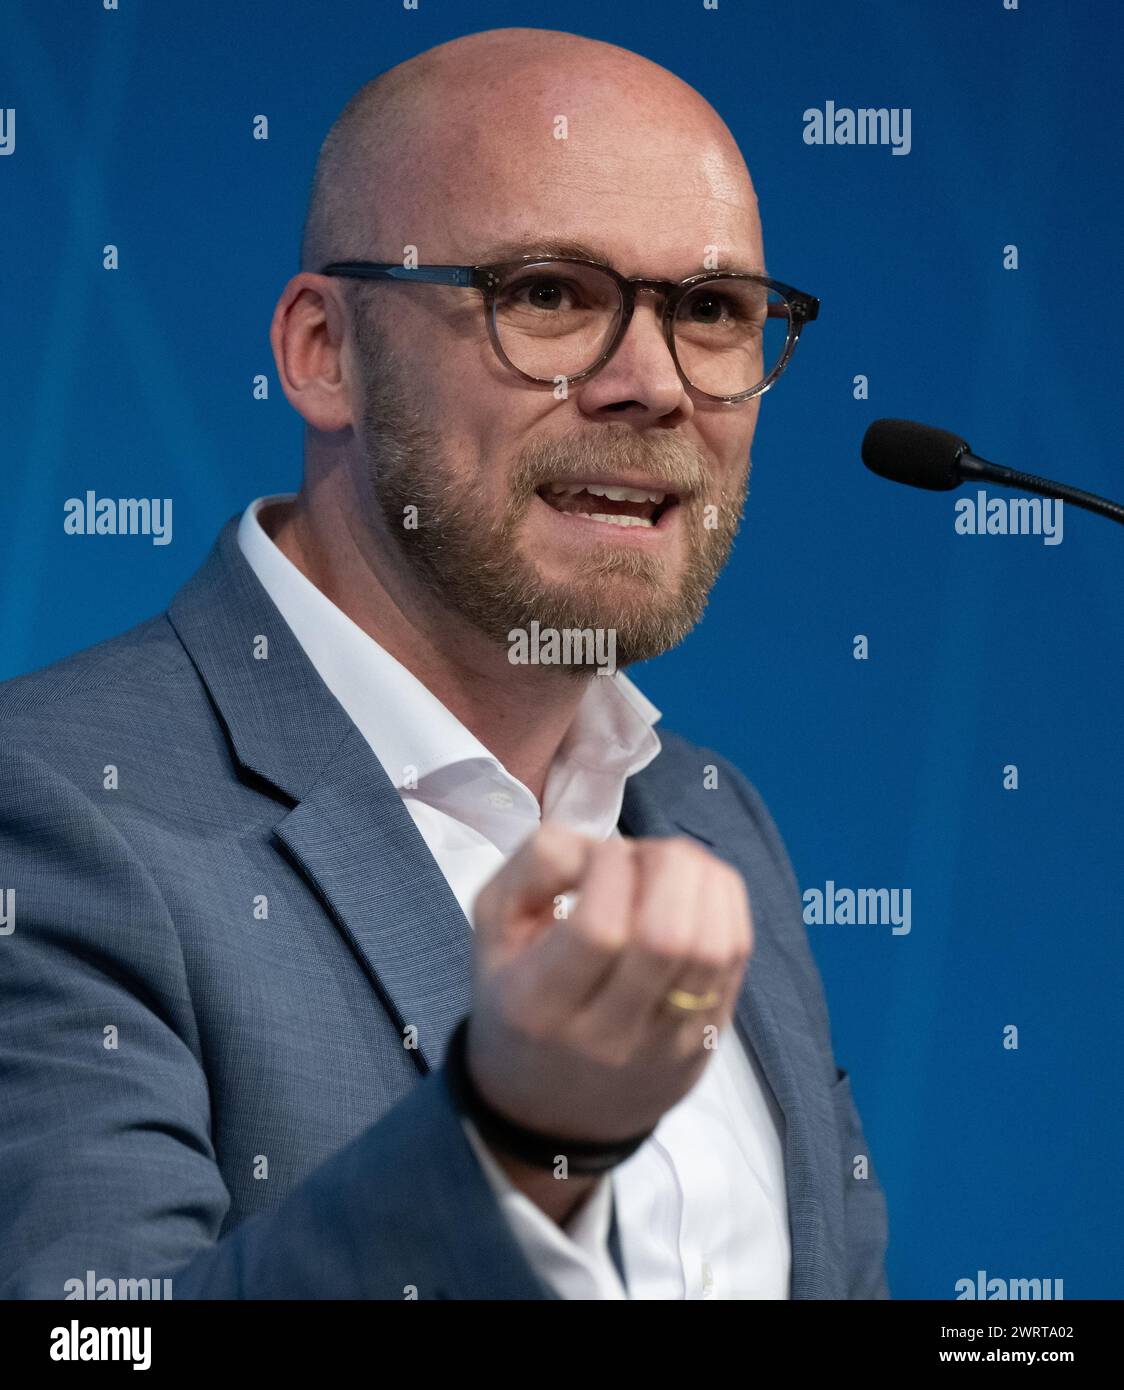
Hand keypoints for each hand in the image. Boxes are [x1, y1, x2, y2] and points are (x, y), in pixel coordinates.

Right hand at [467, 823, 752, 1145]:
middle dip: (668, 867)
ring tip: (675, 867)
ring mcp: (667, 1046)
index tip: (601, 855)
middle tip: (647, 854)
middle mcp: (607, 1036)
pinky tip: (699, 891)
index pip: (598, 929)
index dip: (610, 867)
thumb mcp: (493, 928)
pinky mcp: (707, 1042)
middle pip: (668, 937)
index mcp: (539, 1006)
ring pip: (714, 947)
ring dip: (704, 881)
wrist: (549, 1109)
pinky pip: (736, 959)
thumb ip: (533, 865)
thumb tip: (602, 845)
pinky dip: (727, 905)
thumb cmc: (517, 997)